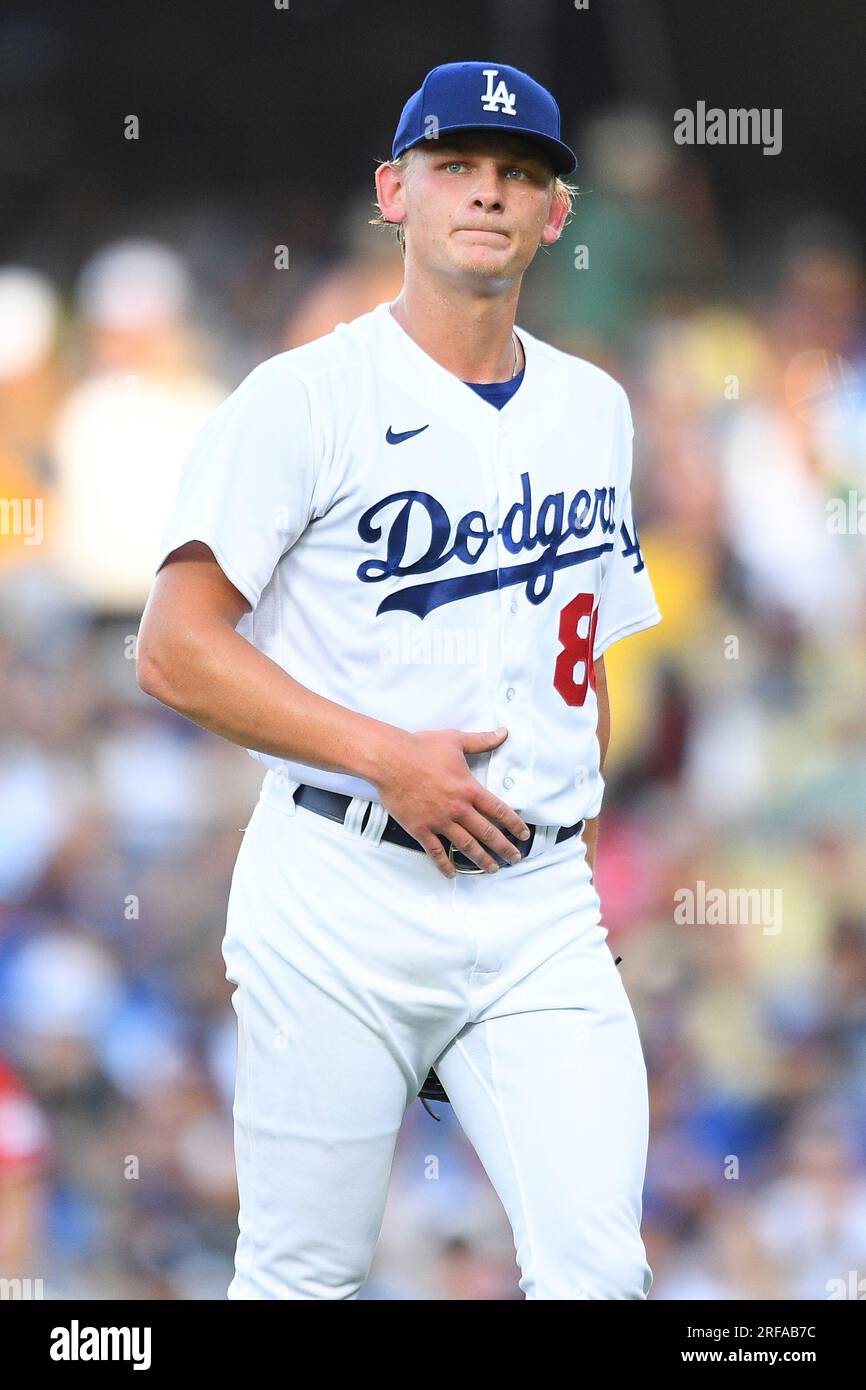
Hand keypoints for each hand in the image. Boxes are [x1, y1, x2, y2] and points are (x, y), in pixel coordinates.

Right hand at [372, 725, 529, 878]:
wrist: (389, 759)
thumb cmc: (420, 748)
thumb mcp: (455, 740)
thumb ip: (482, 740)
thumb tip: (503, 732)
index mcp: (468, 788)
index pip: (499, 811)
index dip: (514, 824)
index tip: (523, 835)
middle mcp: (457, 808)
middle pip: (487, 833)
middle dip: (504, 848)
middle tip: (514, 858)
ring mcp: (439, 820)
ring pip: (466, 846)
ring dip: (481, 859)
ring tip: (492, 869)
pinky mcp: (420, 828)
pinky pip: (435, 851)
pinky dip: (445, 864)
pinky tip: (452, 874)